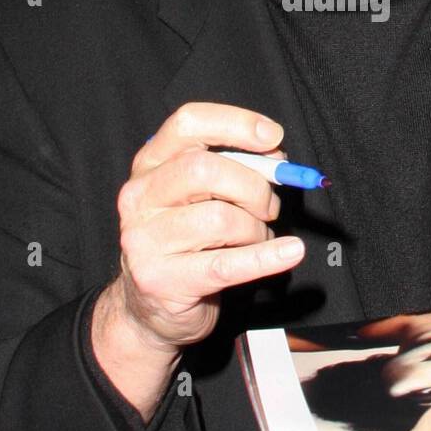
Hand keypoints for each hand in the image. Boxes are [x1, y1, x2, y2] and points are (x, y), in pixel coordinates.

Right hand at [112, 102, 304, 350]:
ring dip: (257, 229)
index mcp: (149, 164)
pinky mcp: (163, 279)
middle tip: (269, 206)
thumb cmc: (185, 242)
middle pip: (205, 170)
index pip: (188, 123)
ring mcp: (145, 239)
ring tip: (259, 238)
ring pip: (221, 219)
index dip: (235, 123)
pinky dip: (267, 257)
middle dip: (253, 186)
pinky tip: (290, 252)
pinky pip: (227, 264)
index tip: (272, 137)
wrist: (152, 308)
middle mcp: (140, 196)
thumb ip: (232, 168)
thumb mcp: (199, 196)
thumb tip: (276, 156)